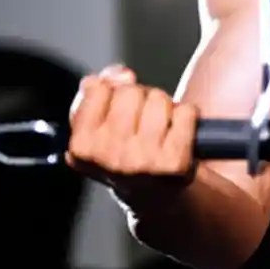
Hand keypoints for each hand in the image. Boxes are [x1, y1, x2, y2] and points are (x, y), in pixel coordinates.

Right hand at [66, 64, 198, 200]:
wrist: (153, 194)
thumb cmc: (123, 151)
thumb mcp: (97, 124)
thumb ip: (99, 89)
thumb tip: (122, 74)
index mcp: (82, 147)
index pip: (98, 88)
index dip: (111, 92)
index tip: (116, 113)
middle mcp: (110, 157)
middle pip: (130, 91)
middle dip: (139, 98)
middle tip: (141, 123)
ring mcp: (143, 162)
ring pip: (159, 99)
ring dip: (163, 107)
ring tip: (158, 130)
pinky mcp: (175, 163)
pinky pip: (186, 112)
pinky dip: (187, 117)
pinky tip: (178, 136)